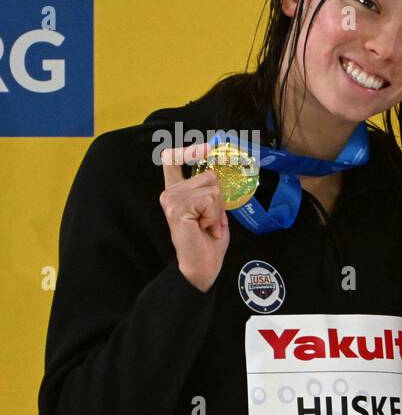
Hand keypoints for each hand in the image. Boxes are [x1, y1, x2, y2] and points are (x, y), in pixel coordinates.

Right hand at [159, 143, 228, 292]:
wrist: (201, 266)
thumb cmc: (208, 242)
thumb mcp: (214, 212)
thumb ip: (212, 192)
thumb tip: (217, 171)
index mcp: (176, 192)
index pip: (172, 160)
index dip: (189, 150)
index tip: (206, 148)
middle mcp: (170, 192)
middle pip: (209, 176)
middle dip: (218, 200)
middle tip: (209, 221)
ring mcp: (172, 198)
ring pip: (212, 189)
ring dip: (216, 210)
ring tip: (205, 225)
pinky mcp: (177, 207)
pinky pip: (210, 200)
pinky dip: (213, 216)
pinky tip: (203, 228)